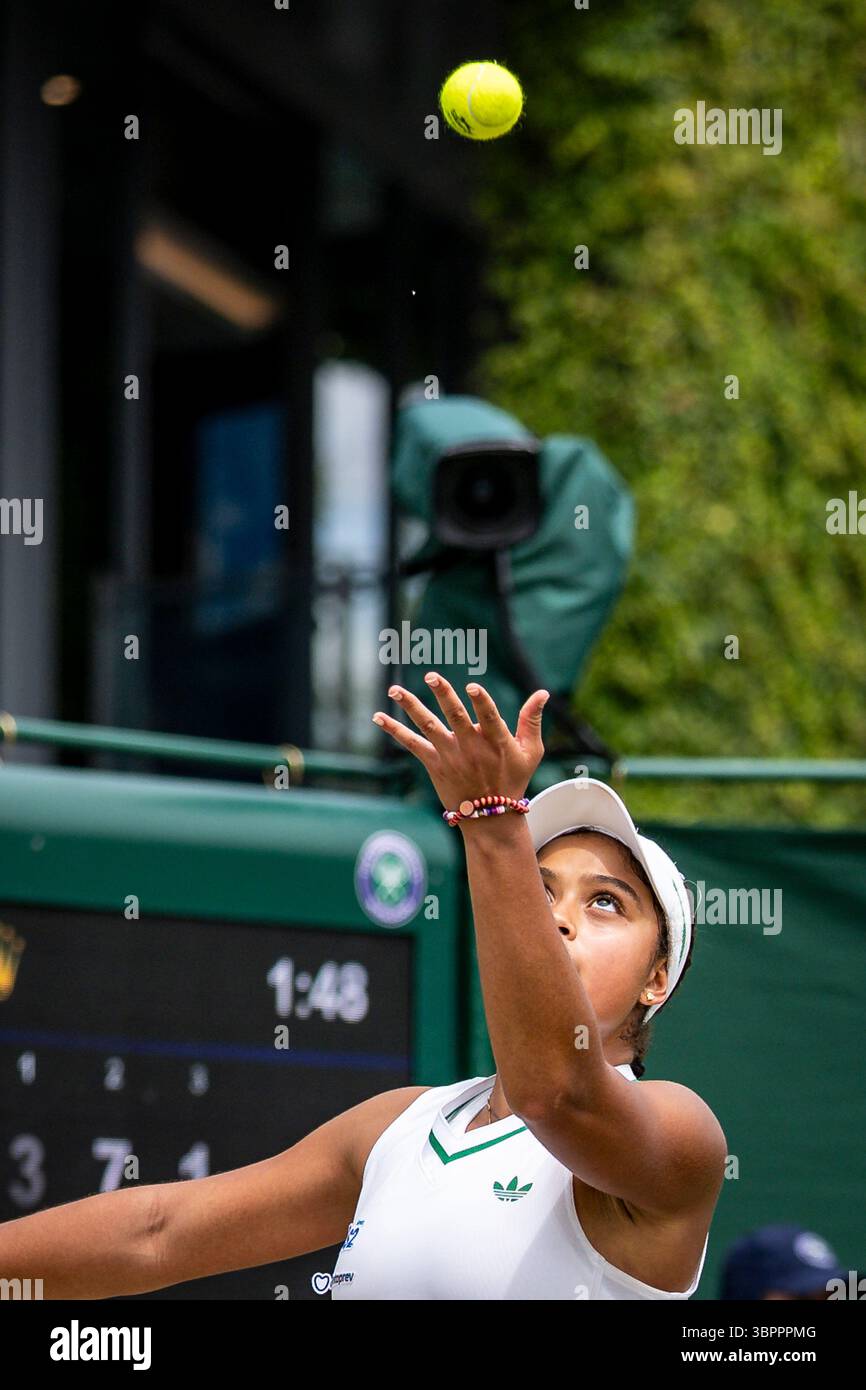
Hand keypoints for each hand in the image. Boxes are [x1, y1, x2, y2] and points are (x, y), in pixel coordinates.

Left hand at [372, 674, 548, 811]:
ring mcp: (450, 755)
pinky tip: (378, 716)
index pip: (489, 717)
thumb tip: (543, 692)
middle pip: (455, 717)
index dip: (481, 702)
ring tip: (395, 689)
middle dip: (444, 695)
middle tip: (432, 676)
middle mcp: (471, 747)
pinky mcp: (434, 764)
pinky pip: (411, 744)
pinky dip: (394, 730)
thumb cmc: (512, 779)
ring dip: (410, 707)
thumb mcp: (530, 752)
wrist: (489, 817)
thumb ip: (532, 720)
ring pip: (428, 726)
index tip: (472, 687)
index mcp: (496, 741)